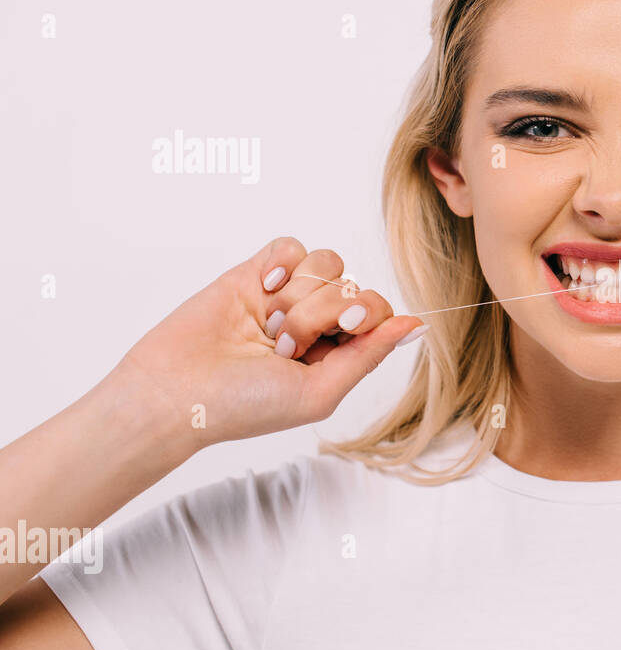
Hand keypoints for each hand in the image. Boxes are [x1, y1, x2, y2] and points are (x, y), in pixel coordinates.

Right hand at [107, 236, 425, 448]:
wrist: (174, 391)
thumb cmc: (244, 405)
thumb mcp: (320, 391)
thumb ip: (369, 355)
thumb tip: (417, 325)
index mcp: (339, 353)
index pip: (379, 314)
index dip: (369, 314)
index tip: (345, 329)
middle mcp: (318, 323)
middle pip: (354, 287)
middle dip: (325, 312)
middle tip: (286, 346)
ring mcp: (286, 296)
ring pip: (327, 263)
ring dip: (301, 294)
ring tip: (269, 327)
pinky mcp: (254, 274)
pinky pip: (292, 245)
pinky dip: (285, 262)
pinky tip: (265, 288)